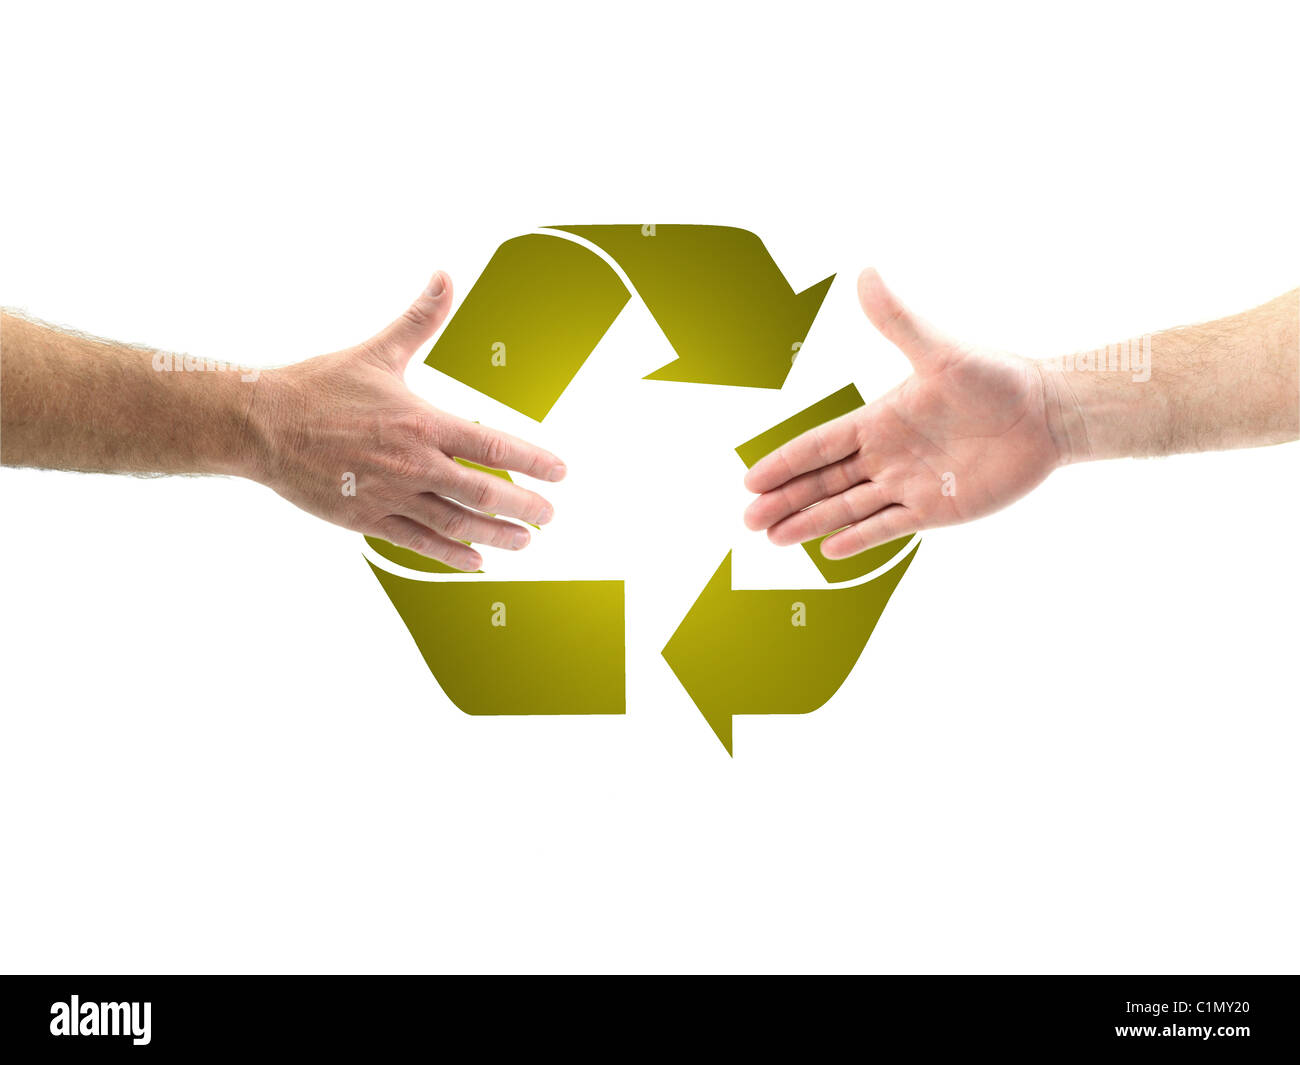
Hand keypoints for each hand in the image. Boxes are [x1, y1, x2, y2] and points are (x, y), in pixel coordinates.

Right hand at [247, 270, 564, 570]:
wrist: (260, 424)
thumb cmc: (319, 387)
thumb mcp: (378, 351)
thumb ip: (420, 320)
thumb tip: (445, 277)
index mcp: (422, 422)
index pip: (493, 445)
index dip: (533, 461)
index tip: (560, 472)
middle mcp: (412, 463)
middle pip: (484, 492)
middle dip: (524, 507)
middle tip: (549, 515)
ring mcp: (390, 495)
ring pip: (457, 524)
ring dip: (496, 536)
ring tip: (524, 542)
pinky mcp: (366, 519)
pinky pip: (419, 542)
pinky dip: (451, 555)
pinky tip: (475, 562)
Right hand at [744, 269, 1062, 559]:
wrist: (1047, 413)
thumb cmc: (997, 376)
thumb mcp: (940, 350)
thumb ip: (898, 320)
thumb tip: (866, 272)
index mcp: (879, 419)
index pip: (819, 445)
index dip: (785, 462)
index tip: (751, 479)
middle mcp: (887, 455)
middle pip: (823, 482)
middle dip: (785, 500)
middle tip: (747, 520)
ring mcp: (908, 485)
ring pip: (846, 508)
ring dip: (809, 522)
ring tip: (773, 539)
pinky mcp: (936, 510)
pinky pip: (888, 528)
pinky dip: (858, 540)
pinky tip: (829, 551)